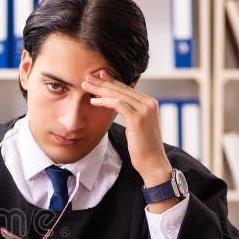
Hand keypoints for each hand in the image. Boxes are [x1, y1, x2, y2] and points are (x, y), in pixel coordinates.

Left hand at [83, 70, 171, 186]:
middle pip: (122, 88)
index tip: (98, 76)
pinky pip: (118, 104)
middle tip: (88, 77)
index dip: (112, 81)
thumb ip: (131, 114)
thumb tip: (120, 108)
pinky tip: (93, 101)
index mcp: (149, 103)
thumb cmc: (143, 148)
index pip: (127, 88)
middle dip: (103, 82)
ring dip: (100, 89)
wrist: (153, 162)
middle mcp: (149, 103)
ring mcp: (145, 109)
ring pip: (118, 94)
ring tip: (85, 86)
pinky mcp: (138, 118)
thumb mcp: (137, 126)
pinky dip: (105, 101)